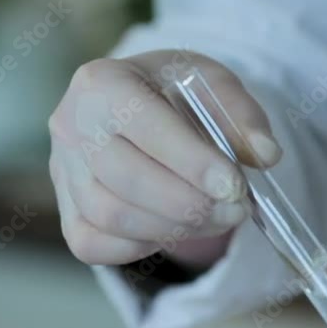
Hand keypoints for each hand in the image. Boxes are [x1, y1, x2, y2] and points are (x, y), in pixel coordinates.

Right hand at [48, 50, 281, 266]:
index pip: (142, 125)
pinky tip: (174, 228)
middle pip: (124, 179)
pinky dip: (140, 245)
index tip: (234, 186)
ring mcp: (61, 172)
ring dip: (173, 228)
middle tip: (236, 210)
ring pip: (111, 217)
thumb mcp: (210, 83)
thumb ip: (241, 114)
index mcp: (100, 82)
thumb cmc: (170, 94)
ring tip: (216, 219)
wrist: (132, 109)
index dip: (190, 161)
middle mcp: (69, 126)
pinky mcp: (65, 211)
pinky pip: (94, 245)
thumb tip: (265, 155)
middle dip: (189, 204)